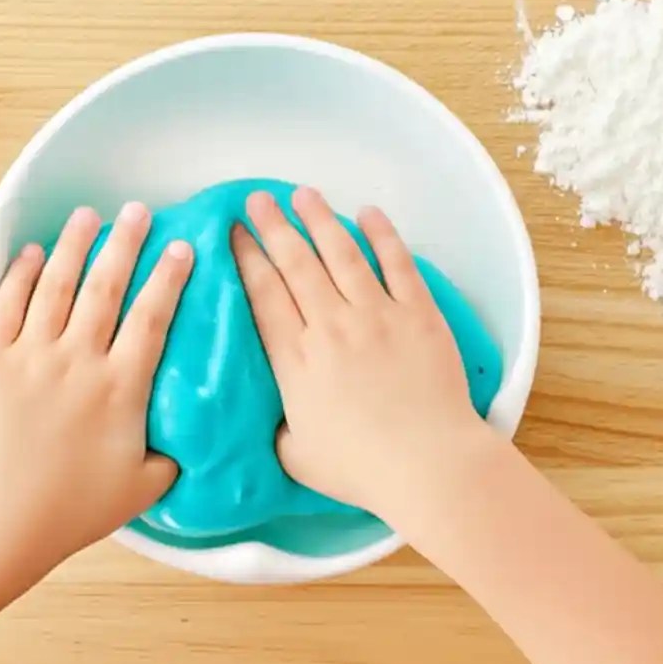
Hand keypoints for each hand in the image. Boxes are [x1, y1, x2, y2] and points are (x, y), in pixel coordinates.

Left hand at [0, 201, 192, 595]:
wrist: (1, 516)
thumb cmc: (76, 507)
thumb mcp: (143, 487)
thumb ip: (171, 457)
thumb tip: (189, 440)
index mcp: (120, 387)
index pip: (152, 318)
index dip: (169, 278)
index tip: (182, 247)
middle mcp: (78, 361)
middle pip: (105, 287)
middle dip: (125, 243)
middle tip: (138, 211)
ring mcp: (31, 357)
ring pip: (56, 285)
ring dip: (74, 246)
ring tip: (88, 216)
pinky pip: (7, 306)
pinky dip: (19, 275)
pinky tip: (32, 252)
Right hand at [231, 187, 493, 524]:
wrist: (428, 463)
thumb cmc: (360, 469)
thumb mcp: (296, 456)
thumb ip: (279, 429)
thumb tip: (274, 418)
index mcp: (296, 360)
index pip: (264, 296)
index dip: (246, 259)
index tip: (234, 231)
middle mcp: (331, 327)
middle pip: (296, 264)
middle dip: (274, 226)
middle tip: (258, 198)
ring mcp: (377, 315)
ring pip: (341, 254)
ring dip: (319, 220)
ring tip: (303, 194)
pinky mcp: (419, 315)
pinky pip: (397, 264)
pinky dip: (382, 235)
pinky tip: (368, 213)